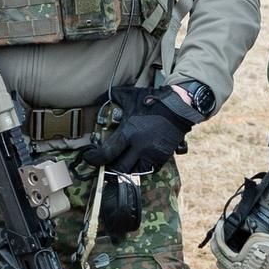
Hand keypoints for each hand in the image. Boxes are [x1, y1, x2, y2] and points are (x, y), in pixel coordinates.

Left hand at [82, 86, 201, 174]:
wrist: (179, 106)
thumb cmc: (153, 100)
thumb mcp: (130, 96)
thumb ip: (114, 97)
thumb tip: (100, 97)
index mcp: (129, 133)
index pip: (106, 154)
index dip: (94, 158)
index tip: (89, 156)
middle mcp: (140, 147)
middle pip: (119, 167)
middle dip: (109, 166)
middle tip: (105, 162)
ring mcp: (152, 154)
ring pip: (134, 172)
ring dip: (125, 169)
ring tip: (120, 162)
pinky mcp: (162, 157)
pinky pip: (148, 170)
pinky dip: (140, 168)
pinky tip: (136, 161)